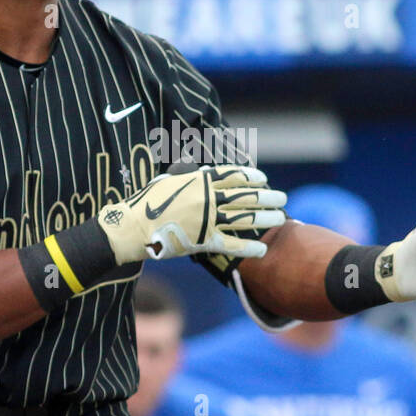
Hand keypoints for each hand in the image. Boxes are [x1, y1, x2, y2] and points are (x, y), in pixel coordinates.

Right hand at [97, 165, 286, 265]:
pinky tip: (262, 249)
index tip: (263, 179)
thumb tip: (194, 166)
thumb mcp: (168, 180)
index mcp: (199, 180)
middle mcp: (207, 198)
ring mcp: (206, 220)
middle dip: (267, 197)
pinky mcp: (202, 241)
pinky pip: (231, 246)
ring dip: (265, 218)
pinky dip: (248, 248)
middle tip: (282, 198)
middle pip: (245, 196)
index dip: (252, 177)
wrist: (132, 226)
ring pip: (243, 219)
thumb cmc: (147, 203)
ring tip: (280, 219)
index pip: (234, 175)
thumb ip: (186, 175)